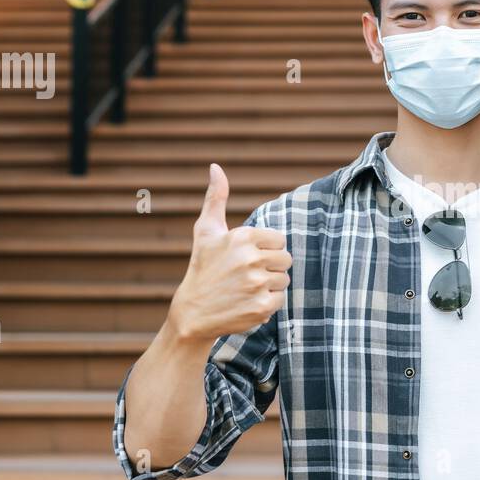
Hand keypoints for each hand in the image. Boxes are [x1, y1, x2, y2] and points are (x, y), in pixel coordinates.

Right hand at [167, 164, 291, 342]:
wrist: (193, 313)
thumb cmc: (202, 268)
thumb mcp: (206, 231)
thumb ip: (216, 198)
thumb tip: (215, 167)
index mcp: (242, 237)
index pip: (279, 240)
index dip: (266, 250)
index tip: (248, 258)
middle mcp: (250, 259)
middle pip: (285, 260)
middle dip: (270, 268)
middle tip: (246, 275)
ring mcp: (256, 283)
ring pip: (284, 280)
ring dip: (269, 286)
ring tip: (245, 289)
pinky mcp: (261, 306)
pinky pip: (280, 300)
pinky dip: (267, 303)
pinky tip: (246, 303)